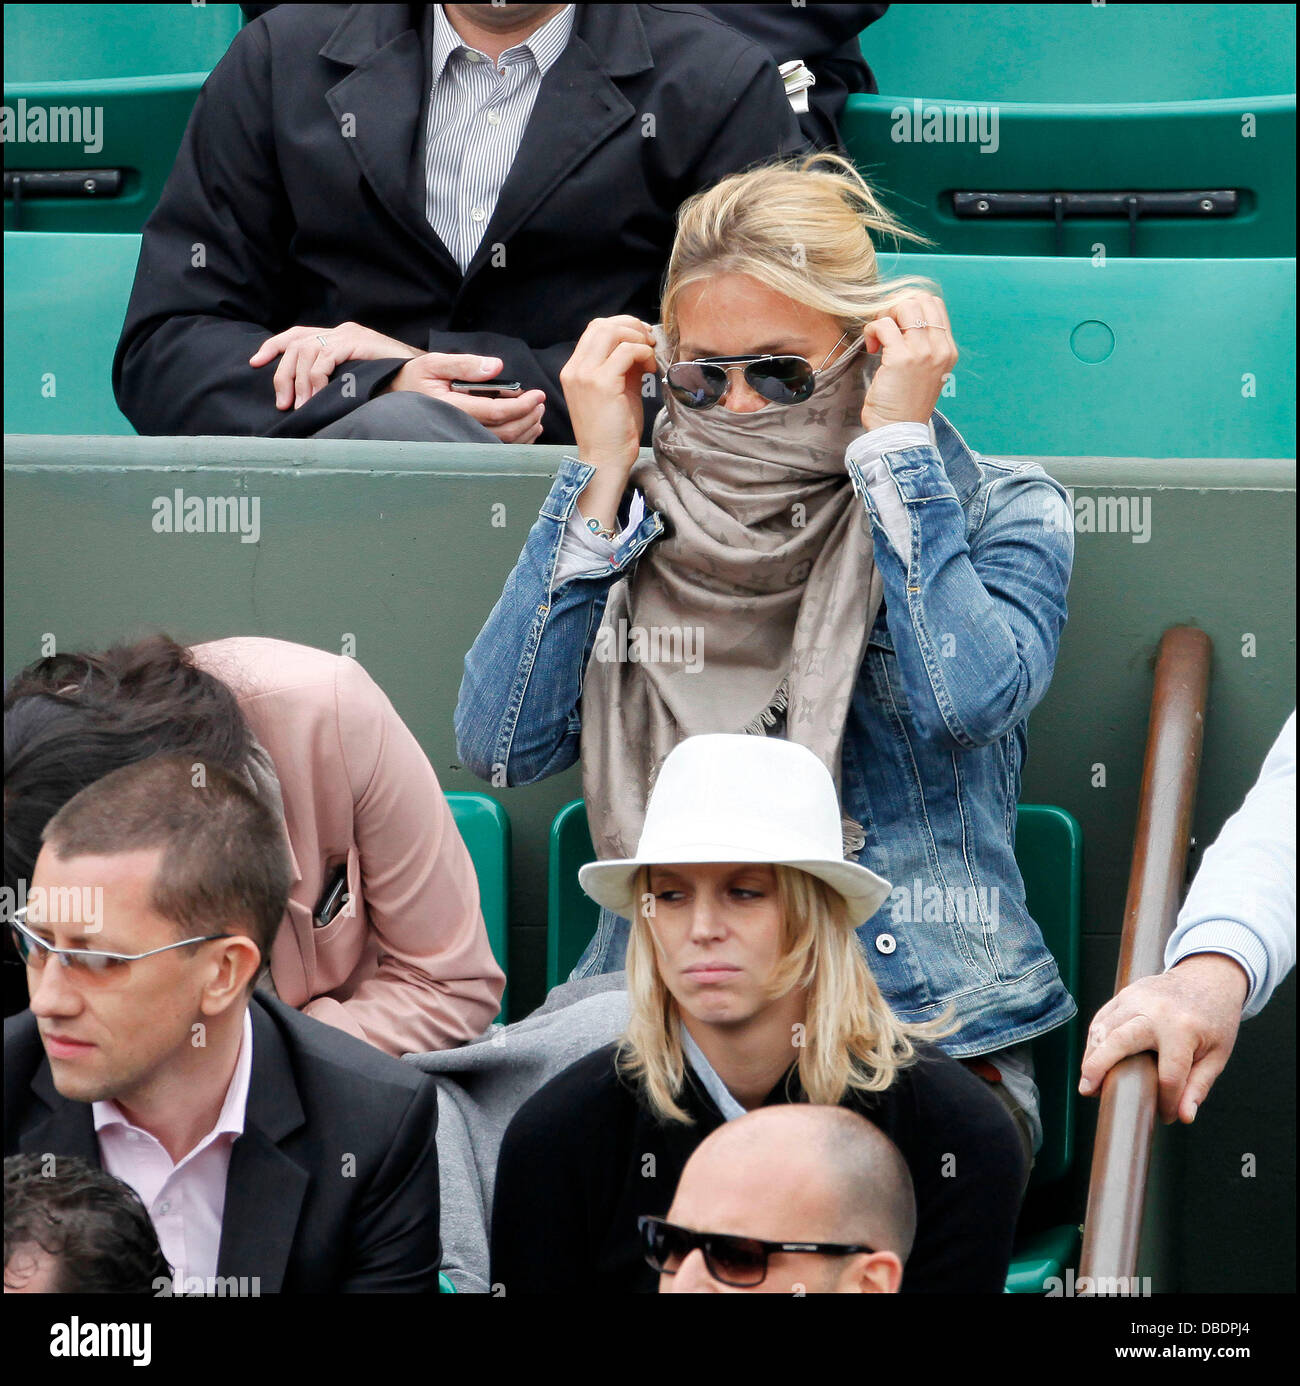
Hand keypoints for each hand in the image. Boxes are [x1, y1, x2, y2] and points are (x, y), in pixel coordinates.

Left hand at [250, 322, 419, 410]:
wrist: (419, 377)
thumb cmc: (391, 384)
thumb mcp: (354, 380)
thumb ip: (333, 380)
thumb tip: (304, 398)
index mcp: (337, 337)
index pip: (297, 335)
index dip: (273, 346)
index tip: (255, 362)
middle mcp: (339, 331)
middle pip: (295, 345)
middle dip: (282, 374)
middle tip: (283, 402)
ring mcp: (347, 334)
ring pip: (305, 352)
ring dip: (298, 382)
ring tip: (301, 405)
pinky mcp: (355, 341)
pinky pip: (324, 358)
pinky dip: (315, 379)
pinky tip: (316, 397)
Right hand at [385, 353, 545, 443]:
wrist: (399, 395)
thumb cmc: (417, 378)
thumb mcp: (436, 363)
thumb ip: (465, 364)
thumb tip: (496, 366)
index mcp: (451, 409)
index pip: (495, 412)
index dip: (521, 405)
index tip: (537, 394)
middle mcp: (458, 429)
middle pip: (505, 432)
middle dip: (528, 416)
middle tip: (540, 402)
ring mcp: (463, 439)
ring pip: (504, 443)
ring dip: (526, 428)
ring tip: (537, 412)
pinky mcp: (467, 442)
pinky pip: (498, 447)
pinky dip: (518, 439)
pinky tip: (527, 427)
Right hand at [559, 315, 656, 473]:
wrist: (606, 459)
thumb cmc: (612, 430)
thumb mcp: (615, 390)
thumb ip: (622, 366)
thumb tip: (640, 344)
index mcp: (574, 370)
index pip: (594, 329)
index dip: (621, 326)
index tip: (641, 338)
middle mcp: (575, 369)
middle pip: (602, 325)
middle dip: (631, 326)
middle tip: (650, 342)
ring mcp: (586, 375)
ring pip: (612, 332)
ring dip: (637, 338)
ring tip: (650, 355)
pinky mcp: (602, 384)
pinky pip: (627, 351)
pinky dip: (643, 353)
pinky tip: (650, 368)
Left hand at [859, 294, 957, 431]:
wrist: (898, 433)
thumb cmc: (904, 405)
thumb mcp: (925, 373)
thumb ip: (923, 347)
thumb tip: (902, 319)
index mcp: (948, 350)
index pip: (934, 306)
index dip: (910, 306)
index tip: (895, 324)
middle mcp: (940, 348)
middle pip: (921, 300)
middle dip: (896, 307)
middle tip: (884, 329)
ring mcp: (922, 352)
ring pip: (904, 306)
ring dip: (884, 316)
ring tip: (878, 338)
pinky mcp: (901, 358)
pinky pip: (884, 325)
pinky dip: (872, 330)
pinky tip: (872, 348)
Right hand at [1078, 953, 1249, 1123]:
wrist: (1207, 977)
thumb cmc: (1214, 1019)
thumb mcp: (1217, 1055)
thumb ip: (1199, 1086)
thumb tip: (1183, 1117)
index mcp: (1183, 1029)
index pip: (1169, 1075)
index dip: (1167, 1102)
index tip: (1168, 1116)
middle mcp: (1155, 1011)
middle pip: (1119, 1042)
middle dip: (1099, 1067)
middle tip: (1087, 1091)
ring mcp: (1136, 998)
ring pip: (1104, 1028)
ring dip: (1092, 1055)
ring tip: (1087, 1080)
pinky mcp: (1125, 993)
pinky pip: (1102, 1018)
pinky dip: (1094, 1039)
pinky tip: (1092, 1058)